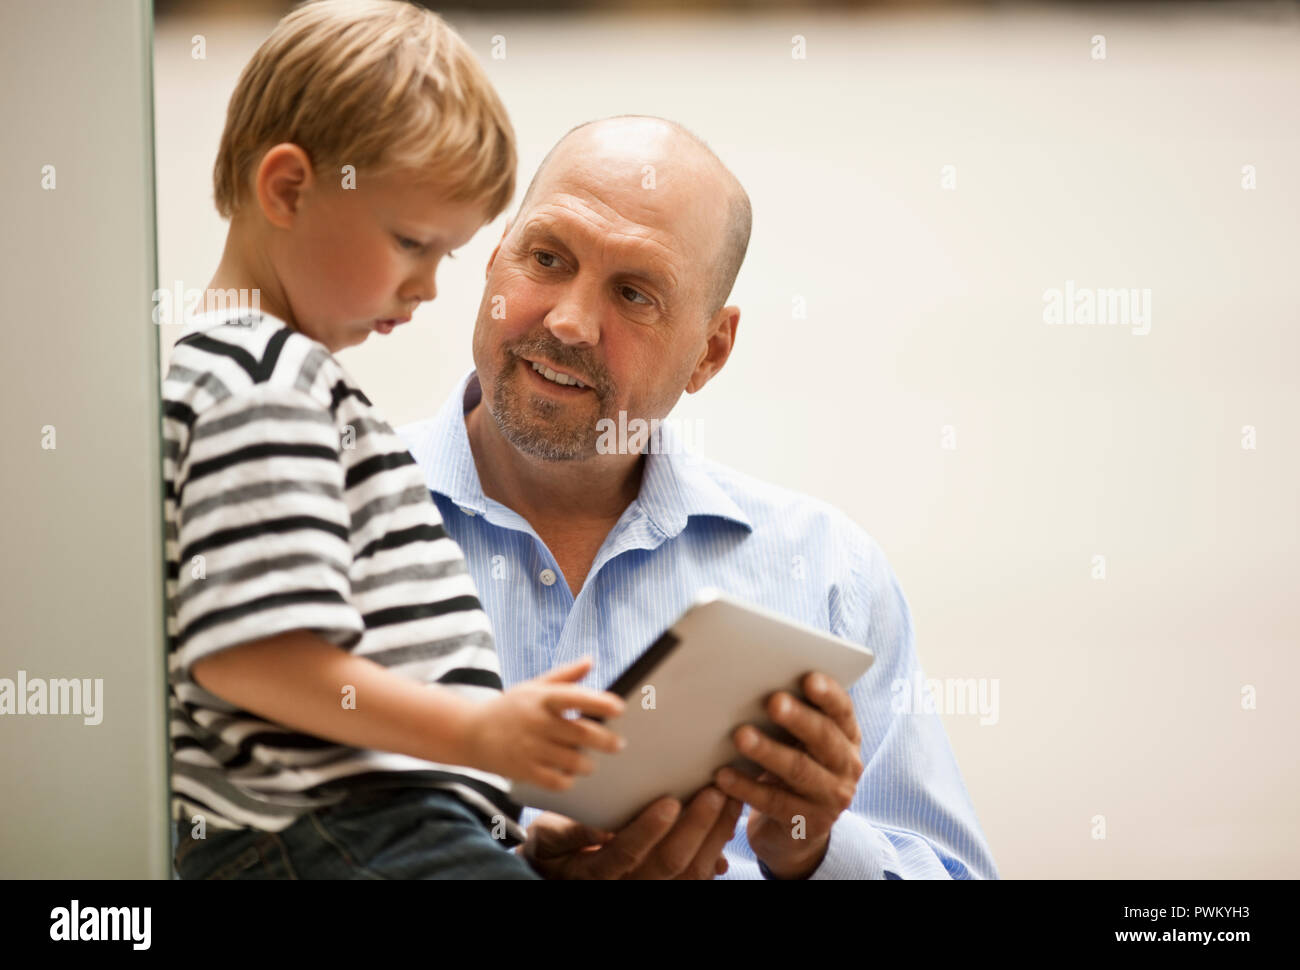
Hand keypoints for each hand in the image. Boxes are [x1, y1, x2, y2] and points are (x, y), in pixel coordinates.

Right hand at [460, 657, 625, 788]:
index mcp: (542, 698)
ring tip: (589, 761)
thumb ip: (564, 675)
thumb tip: (590, 660)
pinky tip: (568, 773)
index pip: (575, 697)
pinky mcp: (524, 771)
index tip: (619, 708)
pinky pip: (557, 781)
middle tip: (619, 743)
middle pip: (581, 734)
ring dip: (587, 763)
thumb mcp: (533, 686)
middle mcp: (537, 722)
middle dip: (606, 741)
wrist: (471, 733)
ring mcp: (530, 748)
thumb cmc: (510, 708)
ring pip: (573, 761)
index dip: (599, 702)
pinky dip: (568, 779)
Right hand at [521, 786, 743, 879]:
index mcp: (594, 871)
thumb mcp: (549, 834)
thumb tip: (601, 825)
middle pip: (668, 864)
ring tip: (729, 800)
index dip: (649, 830)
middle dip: (696, 827)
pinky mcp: (667, 886)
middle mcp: (625, 885)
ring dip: (714, 835)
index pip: (626, 854)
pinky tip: (728, 823)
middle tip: (714, 792)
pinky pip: (698, 877)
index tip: (669, 801)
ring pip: (690, 873)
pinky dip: (717, 851)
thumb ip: (571, 830)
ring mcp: (649, 889)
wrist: (559, 874)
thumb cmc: (555, 846)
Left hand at [713, 672, 863, 878]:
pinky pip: (774, 802)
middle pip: (823, 737)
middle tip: (772, 701)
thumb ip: (790, 717)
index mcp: (847, 737)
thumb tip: (752, 680)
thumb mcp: (799, 742)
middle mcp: (847, 766)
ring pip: (798, 770)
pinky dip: (746, 787)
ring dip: (768, 751)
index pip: (843, 710)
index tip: (808, 678)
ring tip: (740, 735)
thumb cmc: (790, 768)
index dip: (828, 694)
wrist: (793, 833)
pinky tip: (723, 776)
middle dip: (797, 718)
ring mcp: (831, 799)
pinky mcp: (807, 824)